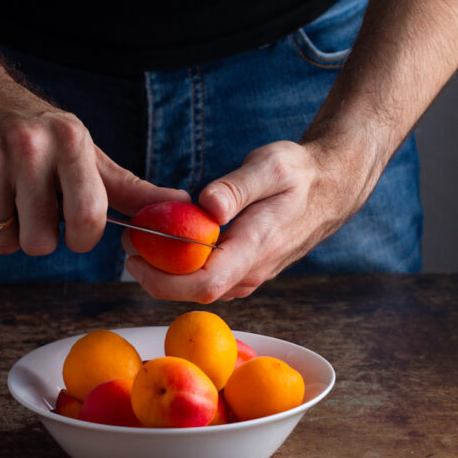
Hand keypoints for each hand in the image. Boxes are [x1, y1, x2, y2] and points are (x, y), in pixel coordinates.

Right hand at [0, 76, 187, 255]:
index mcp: (71, 142)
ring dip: (5, 230)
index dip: (82, 237)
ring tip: (4, 194)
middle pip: (40, 243)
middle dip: (38, 237)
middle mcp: (28, 145)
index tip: (74, 229)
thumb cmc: (39, 135)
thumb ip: (131, 189)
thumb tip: (183, 206)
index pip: (87, 220)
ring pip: (2, 241)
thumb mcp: (87, 154)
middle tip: (31, 206)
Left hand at [124, 138, 367, 301]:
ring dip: (165, 270)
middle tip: (129, 241)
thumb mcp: (270, 166)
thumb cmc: (299, 174)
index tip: (135, 258)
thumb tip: (207, 206)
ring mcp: (247, 277)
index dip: (164, 280)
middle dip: (154, 273)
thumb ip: (237, 187)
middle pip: (192, 291)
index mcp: (255, 248)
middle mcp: (250, 272)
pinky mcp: (243, 273)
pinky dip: (181, 266)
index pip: (204, 283)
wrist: (328, 189)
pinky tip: (170, 241)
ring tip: (143, 237)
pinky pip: (206, 279)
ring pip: (197, 288)